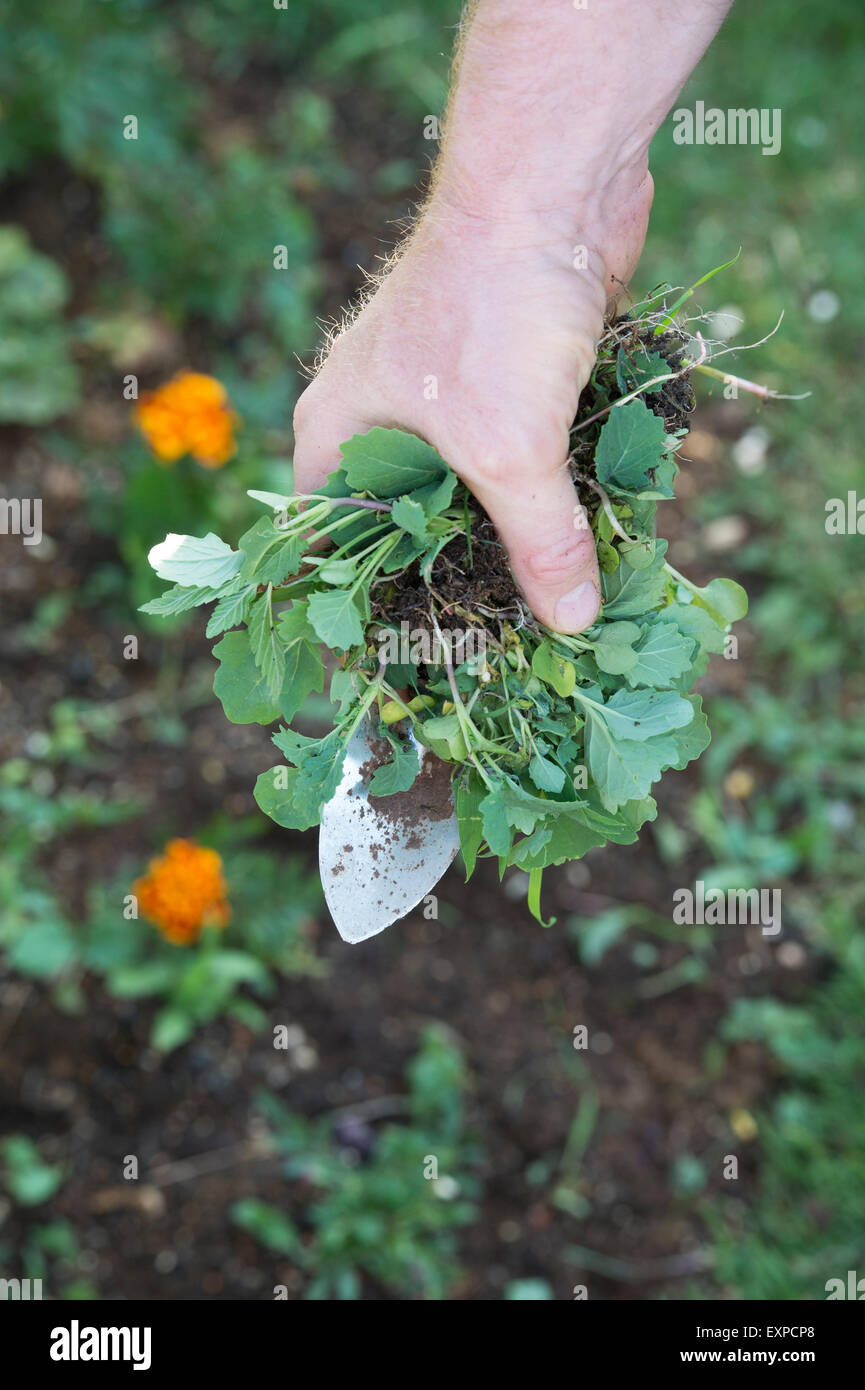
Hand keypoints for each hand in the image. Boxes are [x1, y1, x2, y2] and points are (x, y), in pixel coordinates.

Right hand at [292, 170, 652, 632]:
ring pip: (474, 493)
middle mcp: (382, 421)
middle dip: (455, 581)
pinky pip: (524, 457)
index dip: (357, 607)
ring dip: (513, 538)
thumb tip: (573, 622)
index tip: (401, 662)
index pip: (328, 545)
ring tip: (550, 605)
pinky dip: (552, 492)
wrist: (554, 183)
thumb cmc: (492, 307)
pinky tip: (588, 535)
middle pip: (409, 527)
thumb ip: (538, 541)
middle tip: (496, 647)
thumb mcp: (510, 447)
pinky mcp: (509, 381)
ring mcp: (447, 399)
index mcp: (338, 435)